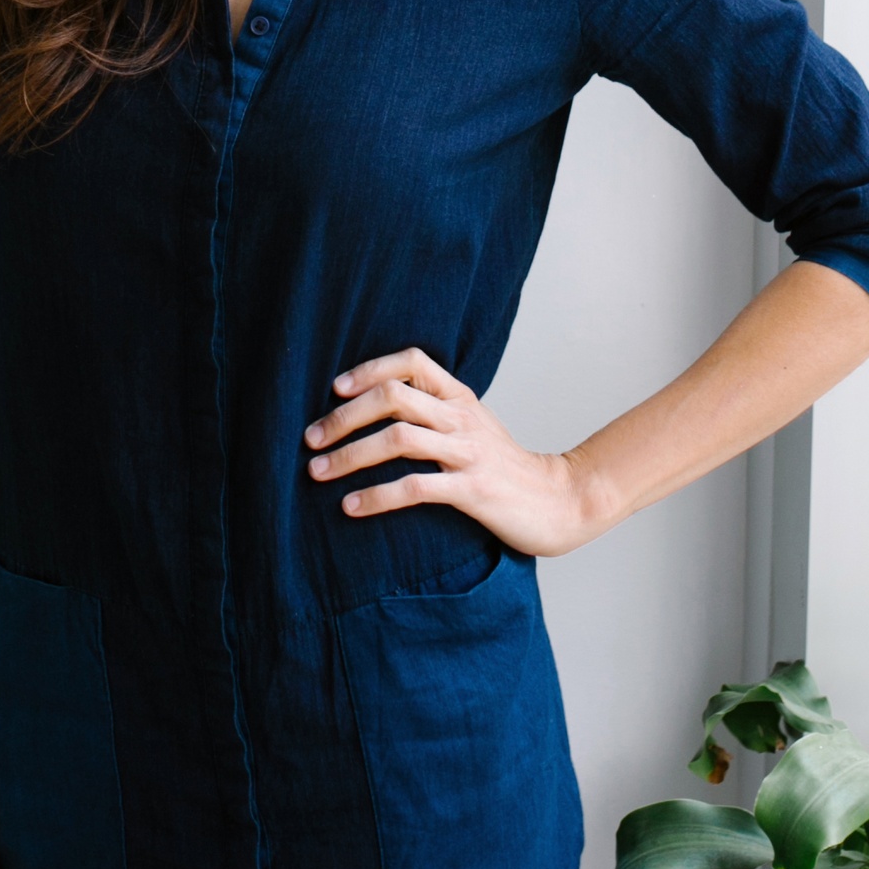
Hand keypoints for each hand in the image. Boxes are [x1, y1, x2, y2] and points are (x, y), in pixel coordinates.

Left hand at [304, 347, 607, 556]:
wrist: (558, 502)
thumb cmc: (503, 467)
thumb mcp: (472, 426)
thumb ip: (435, 411)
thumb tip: (377, 406)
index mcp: (460, 397)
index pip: (412, 362)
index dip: (369, 369)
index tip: (335, 389)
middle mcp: (462, 418)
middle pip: (393, 397)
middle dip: (344, 417)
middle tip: (311, 439)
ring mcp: (468, 453)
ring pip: (398, 439)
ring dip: (350, 455)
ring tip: (318, 472)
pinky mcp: (472, 490)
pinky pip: (415, 488)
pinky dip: (376, 496)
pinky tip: (351, 506)